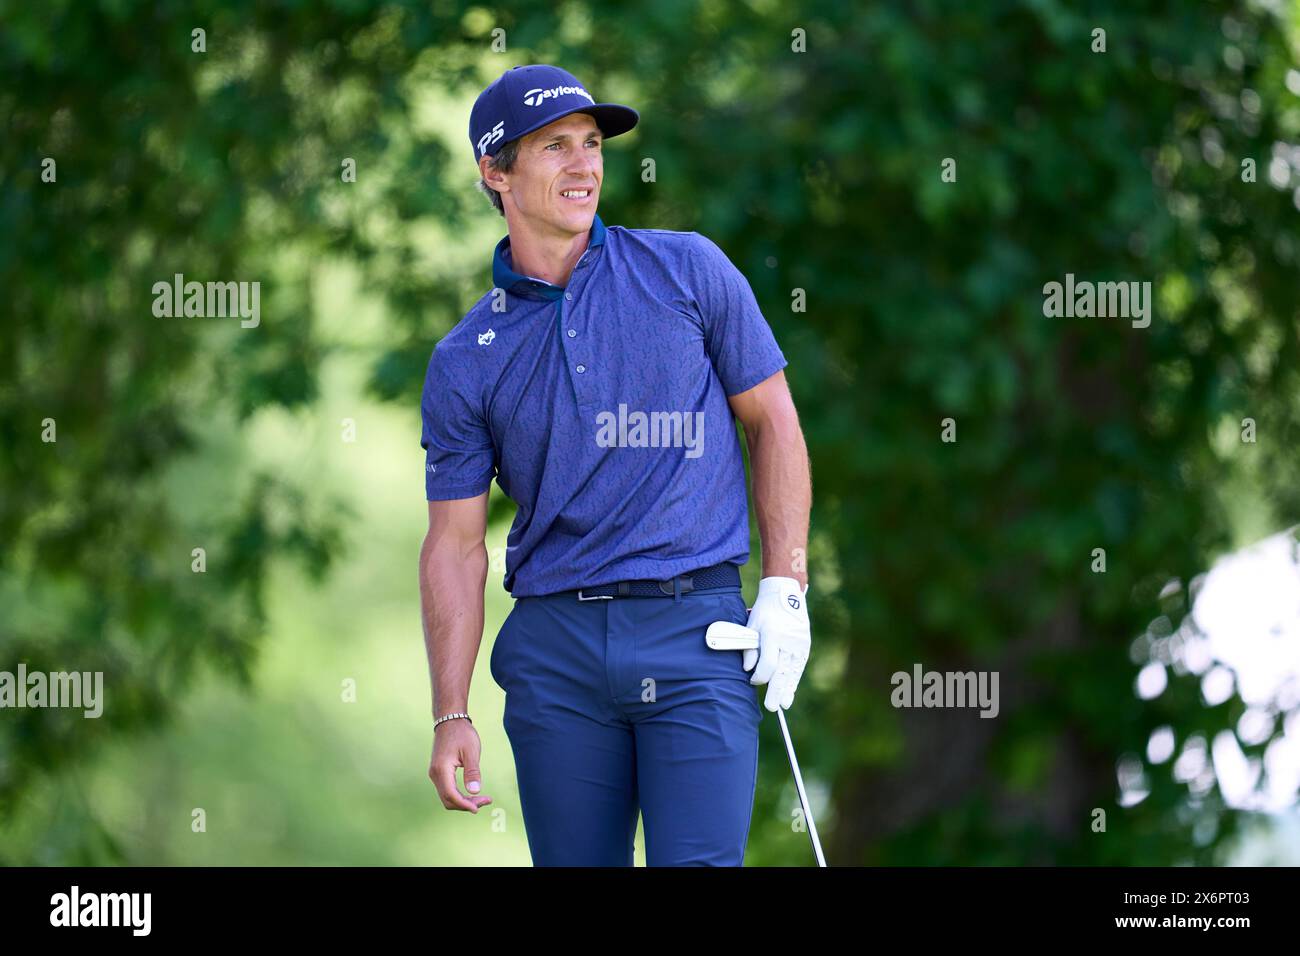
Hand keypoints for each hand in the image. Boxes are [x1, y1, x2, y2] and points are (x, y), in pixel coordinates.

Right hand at [429, 718, 491, 811]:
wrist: (449, 720)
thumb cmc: (461, 733)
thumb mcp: (471, 751)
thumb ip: (472, 772)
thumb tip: (474, 792)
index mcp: (441, 770)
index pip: (451, 795)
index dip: (464, 804)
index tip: (478, 808)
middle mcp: (435, 774)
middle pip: (448, 800)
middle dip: (466, 804)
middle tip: (486, 800)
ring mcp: (435, 774)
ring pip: (447, 797)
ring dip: (463, 801)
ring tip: (482, 798)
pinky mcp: (438, 773)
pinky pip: (447, 790)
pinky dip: (459, 795)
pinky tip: (472, 793)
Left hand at [744, 576, 810, 711]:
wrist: (786, 594)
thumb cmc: (764, 611)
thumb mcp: (752, 625)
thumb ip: (749, 648)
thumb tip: (748, 670)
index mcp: (772, 635)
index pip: (768, 664)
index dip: (760, 676)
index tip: (753, 681)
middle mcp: (788, 640)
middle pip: (782, 671)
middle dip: (776, 691)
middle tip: (772, 707)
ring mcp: (799, 643)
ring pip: (792, 671)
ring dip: (788, 689)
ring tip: (784, 704)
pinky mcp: (805, 645)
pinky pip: (799, 666)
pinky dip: (794, 679)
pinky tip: (791, 691)